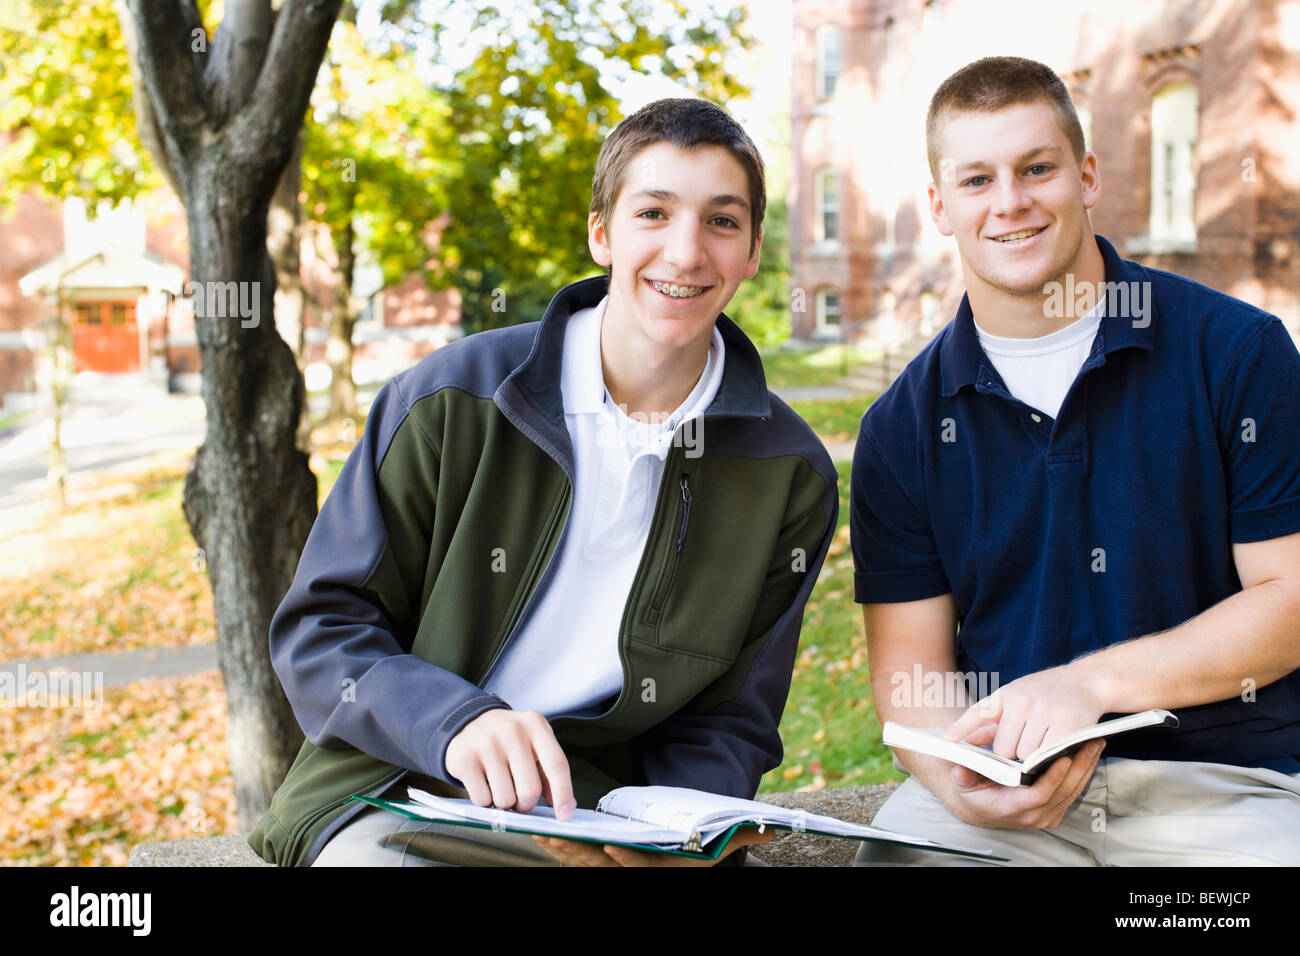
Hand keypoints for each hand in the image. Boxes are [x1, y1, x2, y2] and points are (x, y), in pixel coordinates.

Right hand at [444, 709, 575, 819]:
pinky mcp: (465, 759)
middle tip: (520, 799)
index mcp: (535, 725)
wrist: (467, 722)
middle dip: (527, 804)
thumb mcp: (533, 743)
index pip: (556, 764)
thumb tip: (567, 806)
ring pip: (505, 799)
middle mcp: (512, 731)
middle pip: (530, 789)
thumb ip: (549, 773)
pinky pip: (482, 800)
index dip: (563, 793)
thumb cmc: (507, 738)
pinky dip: (485, 801)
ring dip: (504, 802)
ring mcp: (486, 744)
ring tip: (499, 786)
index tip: (565, 815)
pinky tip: (483, 783)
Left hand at [529, 827, 776, 866]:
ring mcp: (612, 871)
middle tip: (559, 835)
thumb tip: (773, 831)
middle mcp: (632, 875)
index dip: (624, 858)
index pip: (638, 867)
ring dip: (560, 850)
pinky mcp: (597, 864)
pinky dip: (556, 847)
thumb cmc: (697, 852)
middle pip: (601, 867)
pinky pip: (573, 859)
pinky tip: (538, 833)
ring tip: (539, 830)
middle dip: (578, 854)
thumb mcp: (719, 848)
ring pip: (581, 864)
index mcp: (658, 871)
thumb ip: (742, 837)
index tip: (608, 844)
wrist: (677, 863)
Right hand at [938, 740, 1105, 828]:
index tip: (1063, 757)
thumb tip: (961, 769)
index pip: (1039, 795)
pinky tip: (1090, 752)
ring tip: (1094, 742)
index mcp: (1011, 808)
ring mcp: (1047, 814)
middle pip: (1063, 792)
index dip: (1053, 777)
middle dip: (1079, 766)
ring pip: (1073, 791)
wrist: (978, 807)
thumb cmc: (971, 791)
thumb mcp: (962, 781)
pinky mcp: (1055, 808)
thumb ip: (963, 775)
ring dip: (1086, 766)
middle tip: (1088, 742)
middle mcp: (1033, 816)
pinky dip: (1084, 771)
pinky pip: (1074, 790)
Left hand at [943, 664, 1106, 759]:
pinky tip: (1054, 748)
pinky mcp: (1066, 724)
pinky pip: (1047, 755)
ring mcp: (1044, 712)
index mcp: (1006, 695)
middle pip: (1004, 748)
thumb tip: (966, 741)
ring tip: (1042, 742)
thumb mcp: (1014, 699)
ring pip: (1025, 754)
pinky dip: (1048, 758)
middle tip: (1024, 746)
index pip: (978, 714)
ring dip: (1032, 757)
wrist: (1085, 681)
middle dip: (1011, 754)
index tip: (946, 742)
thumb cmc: (1044, 693)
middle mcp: (1022, 701)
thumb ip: (990, 722)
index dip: (961, 729)